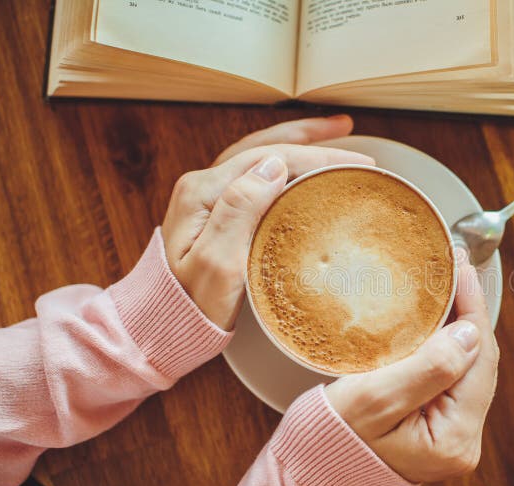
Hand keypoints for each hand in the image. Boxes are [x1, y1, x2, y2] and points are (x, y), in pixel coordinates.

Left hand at [161, 116, 372, 329]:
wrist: (157, 327)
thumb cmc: (190, 305)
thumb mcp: (217, 263)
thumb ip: (240, 209)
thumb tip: (274, 166)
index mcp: (204, 192)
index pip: (271, 158)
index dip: (317, 156)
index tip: (356, 164)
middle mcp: (204, 186)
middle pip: (265, 148)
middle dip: (310, 138)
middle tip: (347, 130)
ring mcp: (208, 199)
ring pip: (260, 157)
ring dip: (296, 144)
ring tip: (331, 135)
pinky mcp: (215, 215)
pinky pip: (255, 177)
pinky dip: (284, 166)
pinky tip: (301, 170)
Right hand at [325, 253, 499, 481]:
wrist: (309, 472)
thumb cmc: (330, 436)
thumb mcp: (373, 397)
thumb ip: (427, 367)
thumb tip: (471, 333)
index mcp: (454, 440)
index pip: (478, 359)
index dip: (472, 308)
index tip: (461, 267)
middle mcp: (463, 442)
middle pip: (479, 362)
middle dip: (468, 312)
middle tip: (455, 266)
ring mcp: (454, 436)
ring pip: (468, 366)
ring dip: (459, 325)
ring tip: (449, 283)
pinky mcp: (439, 427)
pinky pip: (452, 375)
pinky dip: (447, 343)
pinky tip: (438, 317)